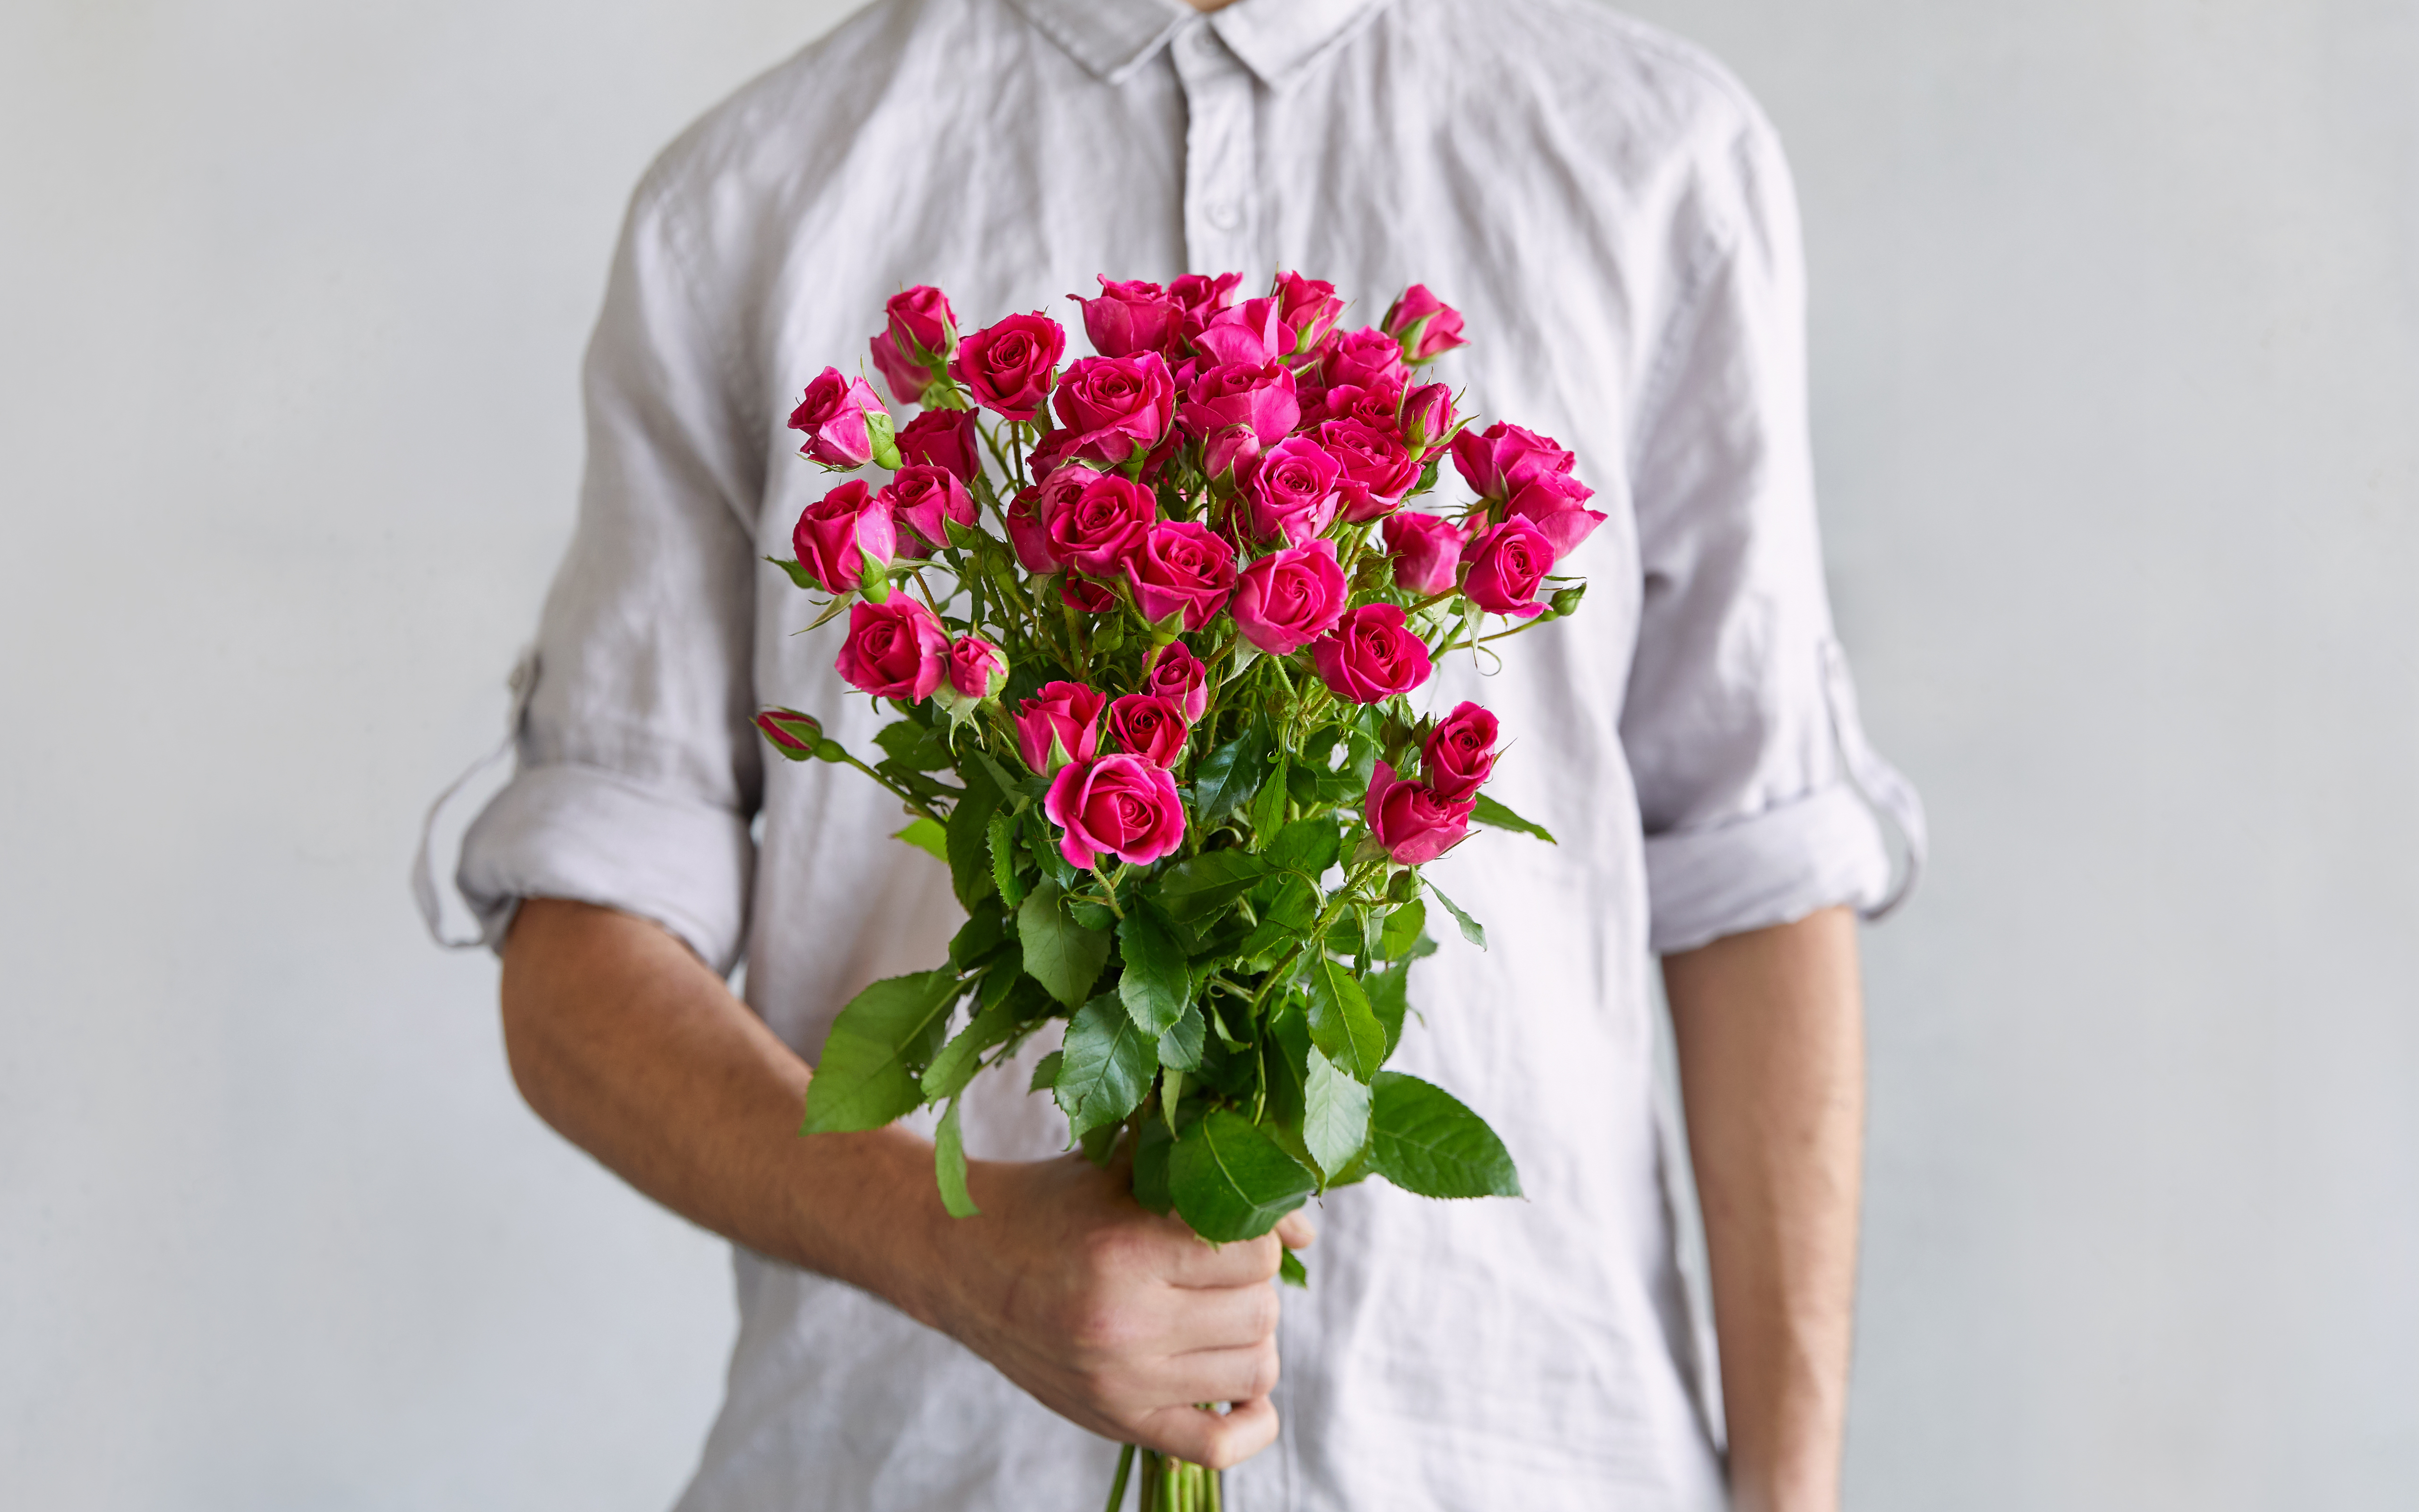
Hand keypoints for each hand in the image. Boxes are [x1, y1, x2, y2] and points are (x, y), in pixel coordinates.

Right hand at [917, 1150, 1315, 1469]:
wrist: (965, 1260)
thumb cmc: (1053, 1205)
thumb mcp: (1126, 1170)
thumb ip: (1215, 1180)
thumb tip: (1306, 1231)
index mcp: (1126, 1248)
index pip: (1254, 1251)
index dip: (1258, 1234)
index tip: (1233, 1225)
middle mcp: (1125, 1323)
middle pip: (1260, 1311)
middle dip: (1253, 1285)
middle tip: (1219, 1270)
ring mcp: (1122, 1382)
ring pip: (1254, 1369)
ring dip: (1253, 1339)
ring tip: (1219, 1314)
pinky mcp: (1117, 1421)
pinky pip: (1219, 1445)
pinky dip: (1252, 1421)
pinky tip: (1241, 1389)